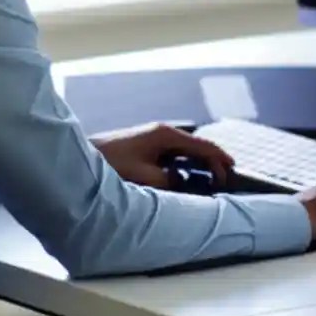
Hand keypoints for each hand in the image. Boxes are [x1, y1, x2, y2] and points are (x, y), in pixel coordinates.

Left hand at [92, 123, 232, 189]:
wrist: (83, 157)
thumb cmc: (112, 163)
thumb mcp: (145, 177)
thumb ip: (170, 182)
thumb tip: (184, 184)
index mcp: (165, 135)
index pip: (202, 145)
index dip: (219, 159)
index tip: (231, 171)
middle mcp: (162, 132)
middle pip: (196, 145)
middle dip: (212, 161)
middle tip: (225, 178)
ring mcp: (154, 137)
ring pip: (186, 149)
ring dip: (199, 163)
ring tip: (211, 178)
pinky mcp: (146, 144)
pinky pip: (174, 153)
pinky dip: (185, 163)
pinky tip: (187, 175)